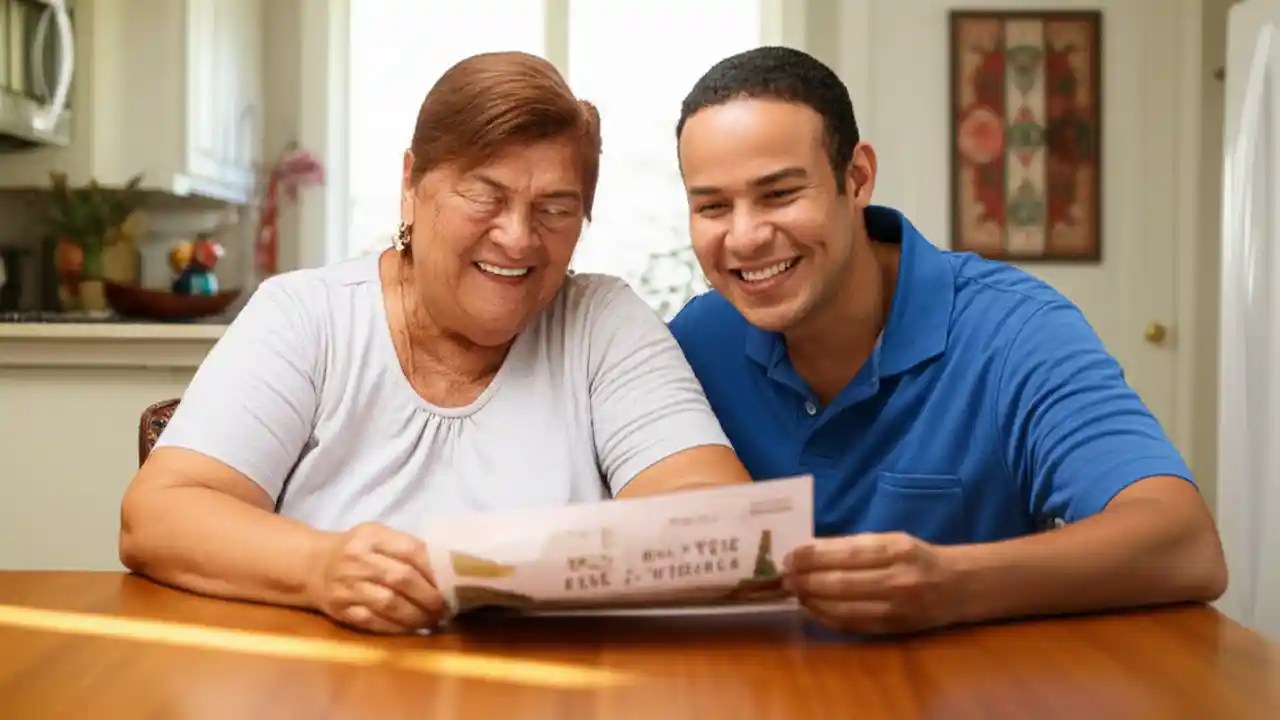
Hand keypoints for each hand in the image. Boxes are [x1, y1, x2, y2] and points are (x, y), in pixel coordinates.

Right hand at [306, 522, 446, 633]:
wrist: (312, 566)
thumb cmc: (355, 550)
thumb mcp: (377, 536)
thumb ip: (405, 546)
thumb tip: (445, 567)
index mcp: (371, 536)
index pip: (410, 550)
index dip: (434, 570)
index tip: (451, 583)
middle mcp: (357, 560)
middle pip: (401, 579)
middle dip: (429, 596)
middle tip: (446, 608)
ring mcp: (347, 587)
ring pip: (389, 604)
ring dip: (417, 616)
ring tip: (433, 621)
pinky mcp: (341, 610)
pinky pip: (374, 622)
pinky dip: (397, 628)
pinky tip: (411, 628)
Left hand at [784, 532, 959, 634]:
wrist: (960, 587)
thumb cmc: (919, 558)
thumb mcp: (892, 541)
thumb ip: (855, 546)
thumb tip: (811, 550)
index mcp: (896, 550)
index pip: (844, 554)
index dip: (812, 557)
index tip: (790, 557)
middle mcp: (897, 579)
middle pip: (840, 582)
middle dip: (806, 580)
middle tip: (784, 578)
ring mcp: (895, 608)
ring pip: (843, 607)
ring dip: (812, 601)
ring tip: (794, 593)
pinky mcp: (893, 629)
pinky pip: (852, 625)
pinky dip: (827, 617)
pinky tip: (812, 609)